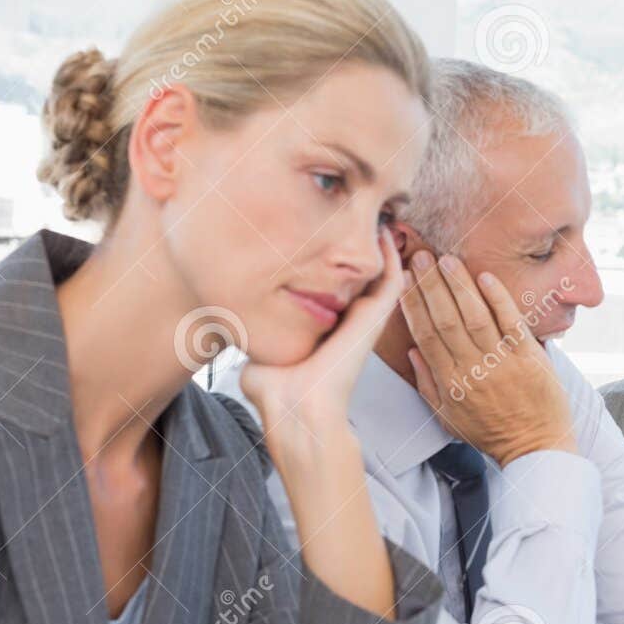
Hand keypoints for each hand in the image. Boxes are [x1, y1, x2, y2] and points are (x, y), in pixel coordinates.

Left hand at [242, 226, 401, 441]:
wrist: (295, 407)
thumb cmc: (274, 390)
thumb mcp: (258, 353)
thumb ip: (251, 334)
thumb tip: (232, 322)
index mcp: (325, 328)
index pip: (333, 288)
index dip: (329, 262)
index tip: (317, 232)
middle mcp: (348, 322)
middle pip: (359, 277)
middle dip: (358, 247)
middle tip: (352, 216)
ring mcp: (364, 320)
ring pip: (380, 274)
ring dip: (380, 247)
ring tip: (376, 217)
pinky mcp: (374, 318)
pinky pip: (391, 279)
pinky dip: (391, 255)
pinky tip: (384, 231)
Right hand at [403, 251, 575, 466]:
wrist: (535, 447)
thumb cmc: (491, 432)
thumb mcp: (449, 417)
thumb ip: (428, 384)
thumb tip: (412, 351)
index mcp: (450, 383)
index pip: (426, 336)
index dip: (414, 305)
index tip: (405, 279)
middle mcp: (472, 370)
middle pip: (446, 320)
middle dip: (431, 286)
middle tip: (421, 256)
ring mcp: (502, 363)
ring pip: (475, 316)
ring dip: (460, 285)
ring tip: (447, 259)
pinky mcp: (529, 358)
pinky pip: (511, 323)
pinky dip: (498, 298)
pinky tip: (485, 276)